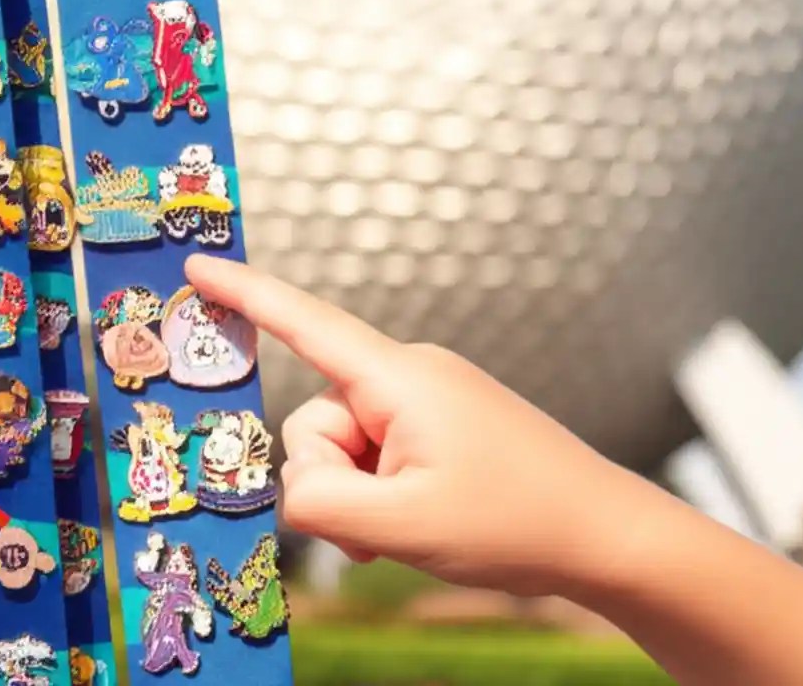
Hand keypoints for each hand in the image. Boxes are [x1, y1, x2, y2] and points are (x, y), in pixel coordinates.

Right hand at [185, 255, 672, 598]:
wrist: (604, 535)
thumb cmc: (518, 522)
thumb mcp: (401, 527)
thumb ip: (321, 504)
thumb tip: (292, 487)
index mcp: (400, 379)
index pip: (307, 323)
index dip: (246, 295)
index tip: (198, 267)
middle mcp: (410, 377)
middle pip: (317, 421)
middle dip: (330, 480)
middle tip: (383, 527)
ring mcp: (428, 402)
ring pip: (345, 448)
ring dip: (359, 497)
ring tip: (408, 531)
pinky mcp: (440, 427)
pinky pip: (378, 455)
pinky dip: (379, 495)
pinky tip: (414, 526)